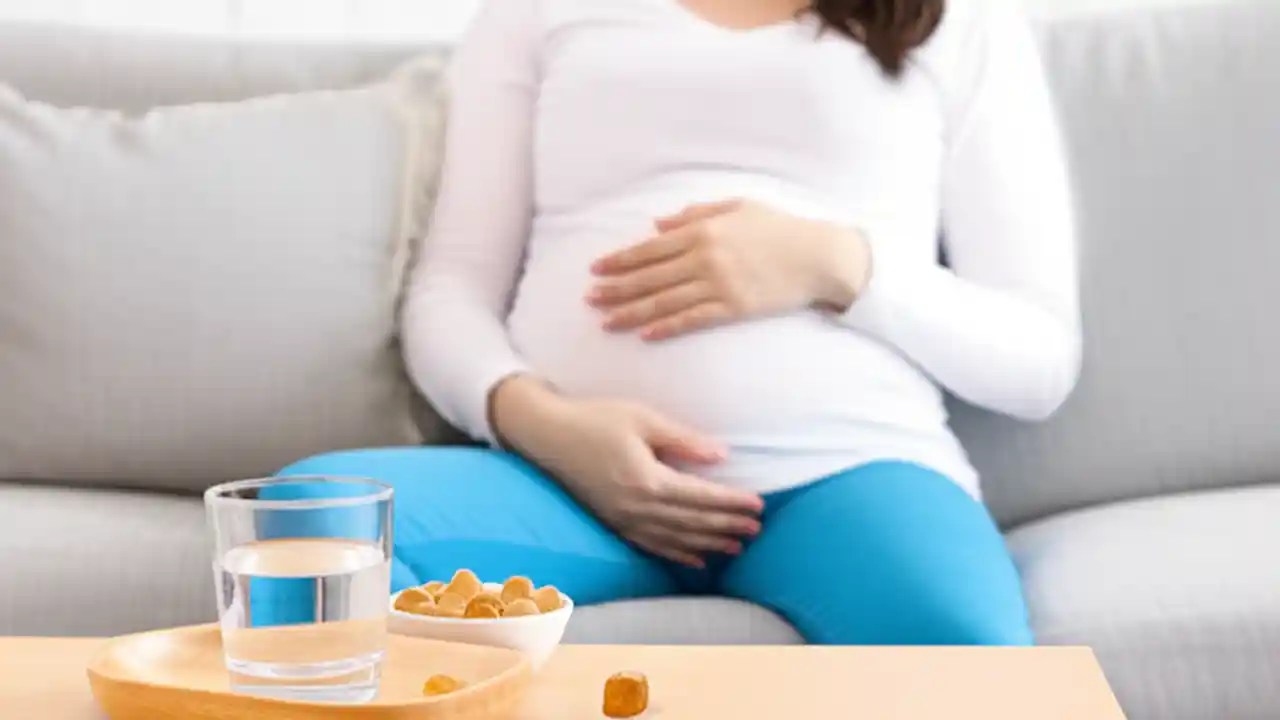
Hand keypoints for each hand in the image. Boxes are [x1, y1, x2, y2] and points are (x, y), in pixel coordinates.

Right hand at [491, 376, 763, 567]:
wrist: (547, 435)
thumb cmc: (595, 418)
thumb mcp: (643, 418)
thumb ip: (683, 440)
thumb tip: (722, 456)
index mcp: (647, 479)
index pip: (701, 496)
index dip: (732, 503)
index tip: (758, 505)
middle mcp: (637, 507)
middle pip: (692, 522)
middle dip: (727, 526)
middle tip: (756, 529)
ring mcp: (623, 520)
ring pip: (675, 539)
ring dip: (708, 544)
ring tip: (736, 547)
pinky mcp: (613, 523)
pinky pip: (652, 545)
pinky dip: (678, 554)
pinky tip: (697, 560)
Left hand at [587, 199, 871, 339]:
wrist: (819, 256)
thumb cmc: (780, 228)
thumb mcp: (737, 207)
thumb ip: (696, 214)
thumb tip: (658, 224)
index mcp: (703, 230)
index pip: (651, 248)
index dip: (620, 260)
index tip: (595, 268)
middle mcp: (705, 257)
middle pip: (650, 276)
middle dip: (616, 288)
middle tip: (589, 299)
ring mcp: (719, 285)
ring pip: (665, 301)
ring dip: (631, 312)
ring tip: (606, 321)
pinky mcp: (734, 308)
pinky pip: (692, 319)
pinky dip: (666, 327)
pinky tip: (645, 334)